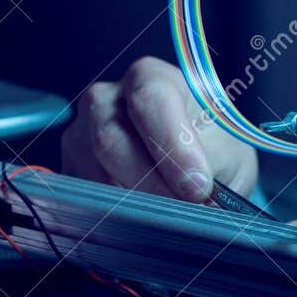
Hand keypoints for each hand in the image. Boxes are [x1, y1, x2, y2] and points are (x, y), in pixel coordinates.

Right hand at [61, 56, 257, 201]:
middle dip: (153, 185)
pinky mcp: (69, 170)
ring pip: (95, 177)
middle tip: (186, 209)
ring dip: (137, 205)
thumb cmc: (211, 149)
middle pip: (111, 141)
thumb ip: (212, 167)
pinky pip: (84, 199)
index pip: (150, 101)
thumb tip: (199, 198)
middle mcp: (105, 99)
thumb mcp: (227, 152)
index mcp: (150, 78)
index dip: (172, 147)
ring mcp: (79, 134)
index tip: (197, 186)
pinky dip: (117, 216)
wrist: (193, 165)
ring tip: (172, 214)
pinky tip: (145, 217)